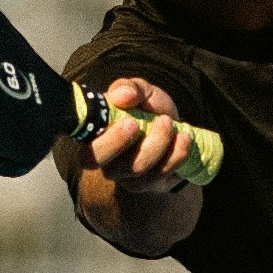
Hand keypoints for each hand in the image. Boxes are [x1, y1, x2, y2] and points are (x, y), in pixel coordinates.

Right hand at [85, 78, 199, 194]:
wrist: (173, 127)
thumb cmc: (146, 108)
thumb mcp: (137, 90)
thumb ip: (127, 87)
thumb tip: (125, 96)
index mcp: (95, 142)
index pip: (88, 155)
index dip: (106, 143)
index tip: (129, 121)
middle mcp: (108, 165)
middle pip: (113, 169)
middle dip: (136, 146)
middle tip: (159, 121)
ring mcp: (129, 178)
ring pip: (141, 168)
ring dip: (162, 141)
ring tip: (170, 121)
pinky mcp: (151, 185)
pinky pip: (163, 174)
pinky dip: (178, 153)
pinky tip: (184, 137)